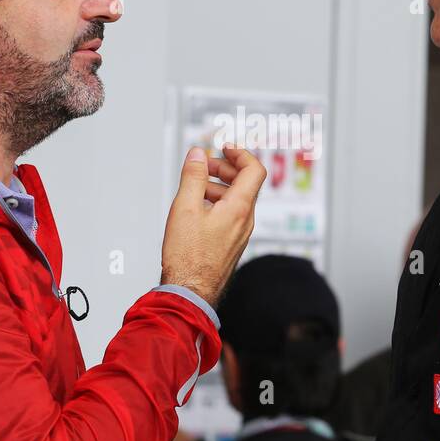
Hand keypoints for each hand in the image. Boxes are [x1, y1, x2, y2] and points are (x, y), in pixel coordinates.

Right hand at [160, 144, 264, 307]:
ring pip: (236, 201)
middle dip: (225, 168)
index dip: (240, 154)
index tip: (224, 148)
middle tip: (204, 165)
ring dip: (218, 187)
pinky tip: (196, 210)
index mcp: (240, 209)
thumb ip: (193, 176)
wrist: (189, 293)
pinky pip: (230, 216)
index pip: (254, 170)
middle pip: (245, 184)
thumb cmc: (188, 258)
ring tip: (195, 188)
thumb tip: (198, 154)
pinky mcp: (231, 245)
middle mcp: (245, 221)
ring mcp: (240, 235)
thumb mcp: (185, 208)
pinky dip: (217, 204)